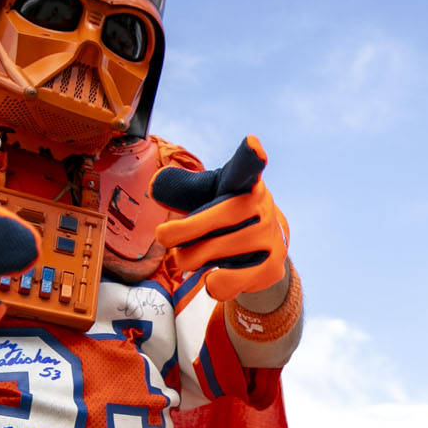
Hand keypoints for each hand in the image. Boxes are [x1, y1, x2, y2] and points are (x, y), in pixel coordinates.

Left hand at [151, 136, 288, 300]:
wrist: (264, 246)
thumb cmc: (224, 214)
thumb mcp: (205, 195)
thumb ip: (181, 188)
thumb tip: (155, 187)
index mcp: (242, 182)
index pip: (246, 167)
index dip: (250, 155)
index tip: (253, 143)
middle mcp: (261, 206)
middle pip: (211, 220)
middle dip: (182, 234)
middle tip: (170, 238)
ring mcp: (269, 237)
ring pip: (215, 253)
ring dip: (191, 259)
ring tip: (190, 258)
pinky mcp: (272, 266)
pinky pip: (230, 281)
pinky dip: (213, 284)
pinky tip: (212, 279)